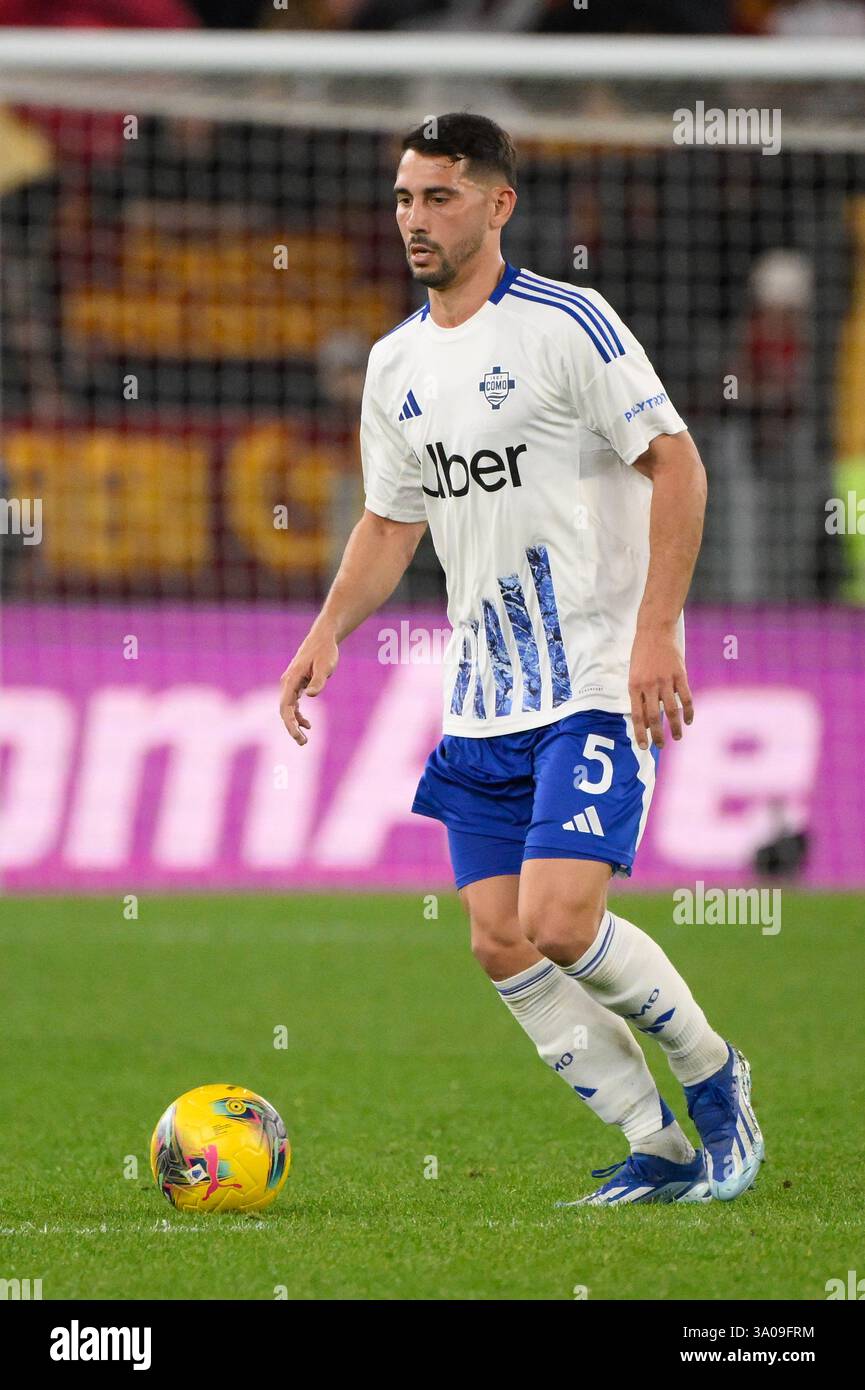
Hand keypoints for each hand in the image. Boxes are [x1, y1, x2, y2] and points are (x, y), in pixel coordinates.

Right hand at [279, 632, 338, 745]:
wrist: (322, 638)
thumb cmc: (324, 651)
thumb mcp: (325, 666)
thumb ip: (318, 681)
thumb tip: (311, 695)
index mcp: (291, 679)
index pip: (286, 706)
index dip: (290, 723)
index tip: (298, 735)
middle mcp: (287, 682)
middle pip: (284, 710)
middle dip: (291, 728)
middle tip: (303, 743)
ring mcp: (290, 684)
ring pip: (288, 708)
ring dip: (294, 724)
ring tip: (304, 739)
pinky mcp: (296, 684)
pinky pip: (293, 704)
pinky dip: (298, 715)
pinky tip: (307, 724)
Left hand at [628, 624, 692, 749]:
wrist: (654, 631)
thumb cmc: (642, 655)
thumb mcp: (634, 675)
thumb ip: (640, 695)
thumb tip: (646, 719)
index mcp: (634, 686)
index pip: (637, 716)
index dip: (641, 733)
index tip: (644, 746)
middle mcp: (649, 685)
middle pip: (654, 717)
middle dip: (657, 735)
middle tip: (661, 746)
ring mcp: (665, 680)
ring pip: (671, 710)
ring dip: (675, 727)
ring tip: (677, 737)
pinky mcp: (680, 675)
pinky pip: (686, 698)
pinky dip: (688, 711)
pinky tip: (689, 720)